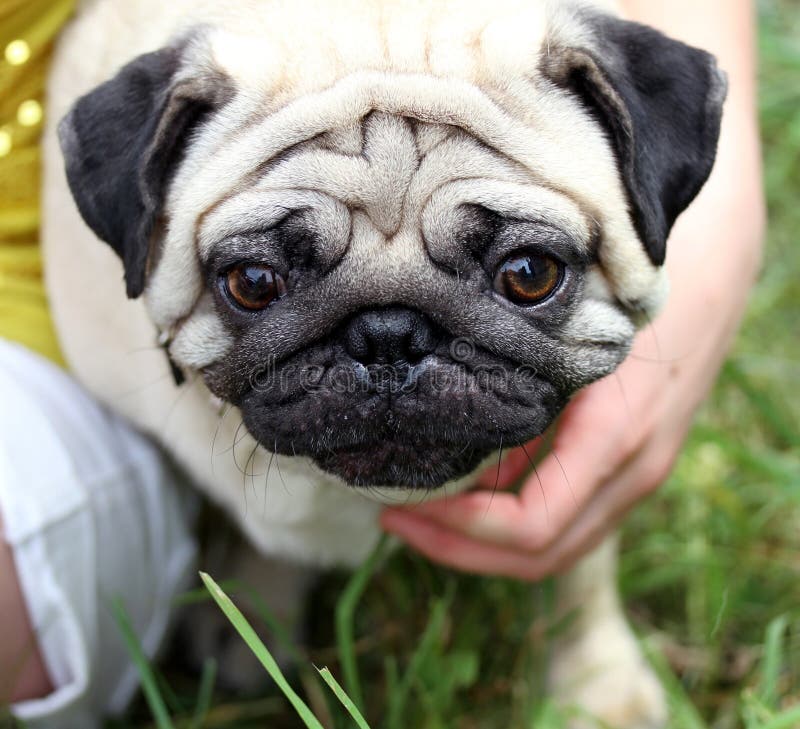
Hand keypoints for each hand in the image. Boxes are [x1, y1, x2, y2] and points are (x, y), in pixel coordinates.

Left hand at [381, 47, 764, 576]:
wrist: (708, 271)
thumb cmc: (624, 289)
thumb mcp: (558, 335)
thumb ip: (513, 392)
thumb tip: (450, 448)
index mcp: (615, 437)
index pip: (531, 527)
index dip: (458, 529)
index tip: (401, 506)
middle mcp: (634, 472)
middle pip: (540, 556)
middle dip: (458, 547)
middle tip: (395, 519)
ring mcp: (639, 475)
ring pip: (557, 546)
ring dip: (483, 542)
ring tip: (420, 513)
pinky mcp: (630, 465)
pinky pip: (569, 515)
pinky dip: (513, 519)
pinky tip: (468, 490)